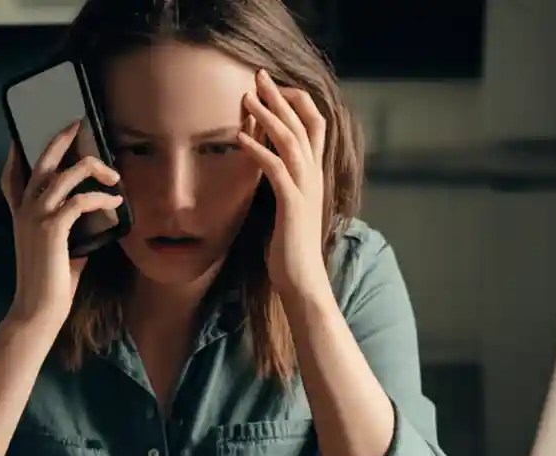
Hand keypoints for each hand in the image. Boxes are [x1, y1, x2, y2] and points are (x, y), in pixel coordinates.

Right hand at [0, 119, 123, 326]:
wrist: (38, 310)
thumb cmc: (51, 284)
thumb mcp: (59, 250)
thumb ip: (69, 230)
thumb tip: (91, 217)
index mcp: (22, 216)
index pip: (11, 178)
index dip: (17, 155)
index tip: (25, 138)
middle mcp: (25, 212)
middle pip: (40, 163)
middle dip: (60, 141)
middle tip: (77, 124)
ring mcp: (37, 218)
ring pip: (64, 175)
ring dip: (92, 168)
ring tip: (113, 174)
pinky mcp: (53, 229)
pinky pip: (79, 200)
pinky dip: (99, 197)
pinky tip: (113, 200)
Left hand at [237, 69, 329, 299]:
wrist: (304, 280)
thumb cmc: (292, 248)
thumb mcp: (290, 206)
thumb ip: (284, 182)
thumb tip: (268, 165)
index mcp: (315, 174)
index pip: (315, 125)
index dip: (297, 102)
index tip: (275, 87)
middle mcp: (314, 176)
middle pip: (304, 123)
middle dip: (281, 96)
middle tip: (259, 75)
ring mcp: (305, 189)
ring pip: (291, 140)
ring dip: (268, 116)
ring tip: (247, 97)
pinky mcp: (292, 205)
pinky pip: (276, 169)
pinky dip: (258, 151)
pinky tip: (240, 139)